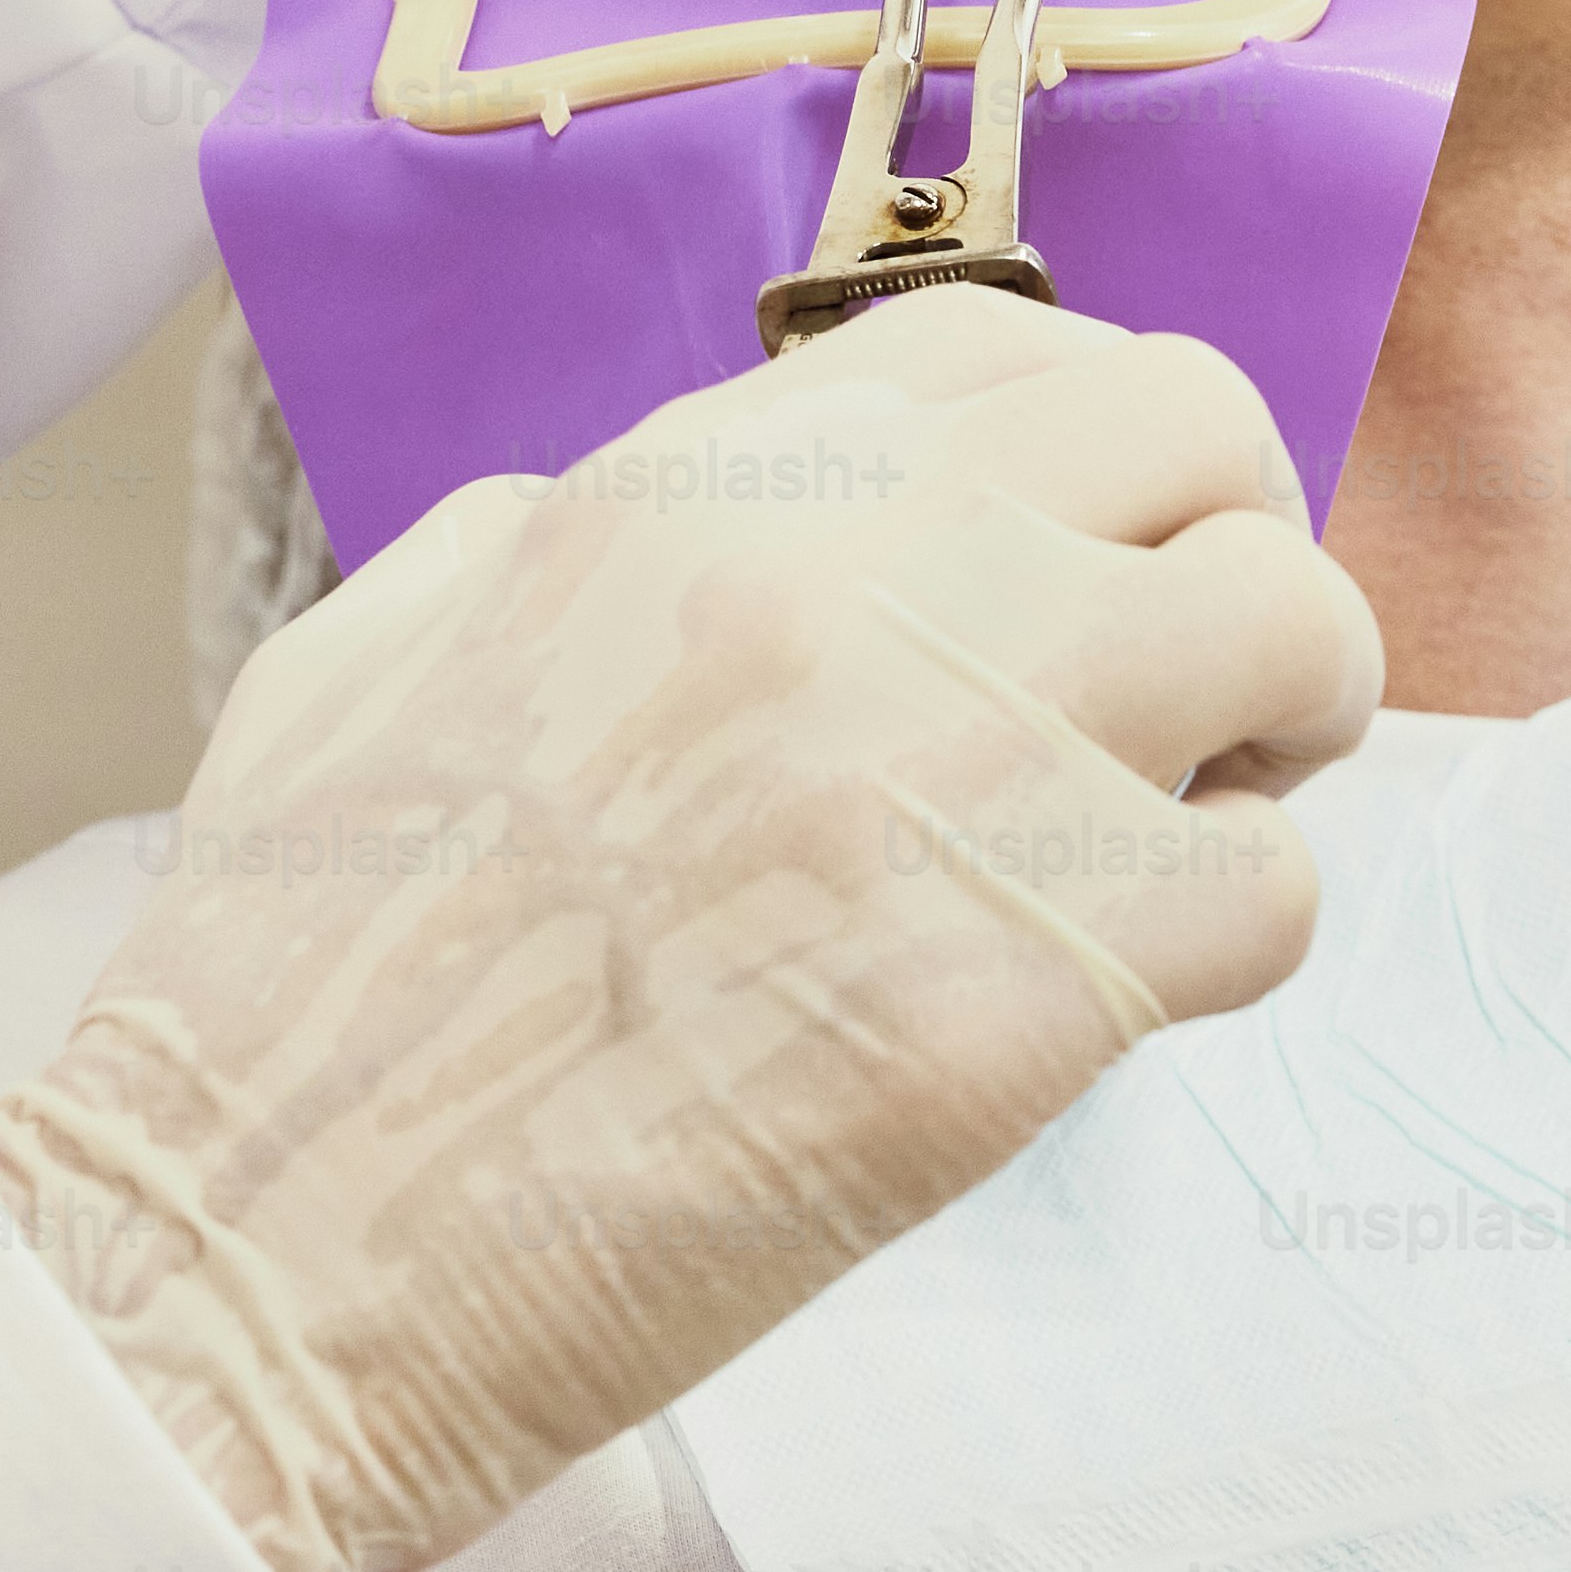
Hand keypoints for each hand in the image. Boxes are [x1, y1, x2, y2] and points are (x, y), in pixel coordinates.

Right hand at [0, 302, 1380, 1571]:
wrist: (264, 1229)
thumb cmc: (300, 971)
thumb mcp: (395, 641)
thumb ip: (565, 541)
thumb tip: (693, 527)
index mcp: (700, 483)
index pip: (1021, 341)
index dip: (1091, 449)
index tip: (1081, 554)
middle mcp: (858, 566)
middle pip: (1208, 426)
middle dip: (1228, 543)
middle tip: (1182, 687)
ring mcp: (959, 758)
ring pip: (1305, 623)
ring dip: (1277, 729)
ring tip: (1183, 831)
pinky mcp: (1025, 984)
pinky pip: (1275, 893)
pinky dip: (1226, 942)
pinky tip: (1115, 994)